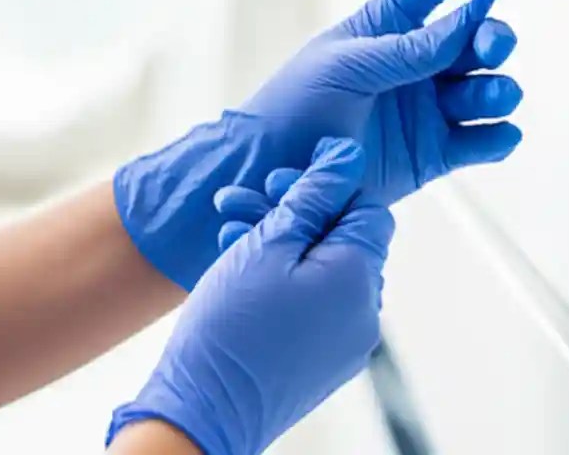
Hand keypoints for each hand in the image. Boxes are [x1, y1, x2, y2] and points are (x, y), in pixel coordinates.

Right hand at [108, 139, 392, 454]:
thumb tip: (346, 158)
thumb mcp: (266, 244)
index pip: (365, 208)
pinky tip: (240, 270)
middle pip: (341, 238)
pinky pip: (314, 304)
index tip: (280, 181)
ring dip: (280, 245)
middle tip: (244, 203)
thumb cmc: (229, 329)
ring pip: (322, 270)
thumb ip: (311, 197)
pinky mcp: (323, 360)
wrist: (203, 410)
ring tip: (230, 233)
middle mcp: (365, 311)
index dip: (323, 188)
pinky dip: (283, 281)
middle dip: (292, 214)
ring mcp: (346, 340)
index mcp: (359, 277)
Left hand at [116, 0, 521, 289]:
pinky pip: (482, 142)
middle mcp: (416, 65)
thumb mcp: (344, 67)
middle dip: (492, 37)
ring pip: (486, 91)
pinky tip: (497, 135)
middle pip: (473, 40)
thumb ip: (405, 50)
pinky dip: (498, 138)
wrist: (274, 171)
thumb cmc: (295, 105)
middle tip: (492, 45)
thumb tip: (464, 24)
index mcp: (386, 29)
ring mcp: (429, 109)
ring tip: (490, 98)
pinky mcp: (435, 154)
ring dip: (497, 90)